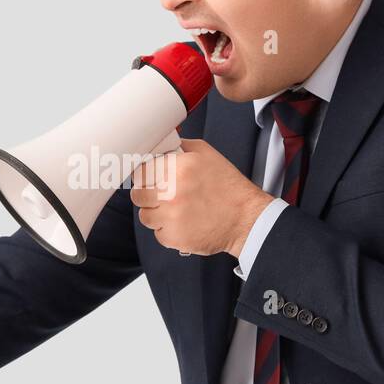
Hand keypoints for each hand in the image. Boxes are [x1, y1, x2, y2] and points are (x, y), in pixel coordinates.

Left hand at [130, 138, 274, 256]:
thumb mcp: (207, 154)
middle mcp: (172, 192)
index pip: (141, 171)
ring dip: (156, 214)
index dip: (145, 176)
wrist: (246, 219)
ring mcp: (171, 216)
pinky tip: (183, 223)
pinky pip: (158, 234)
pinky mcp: (174, 237)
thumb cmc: (228, 188)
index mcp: (179, 168)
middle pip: (138, 195)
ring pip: (144, 216)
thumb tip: (159, 147)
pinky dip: (167, 230)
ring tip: (175, 210)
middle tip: (161, 196)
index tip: (149, 179)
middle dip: (147, 195)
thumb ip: (180, 147)